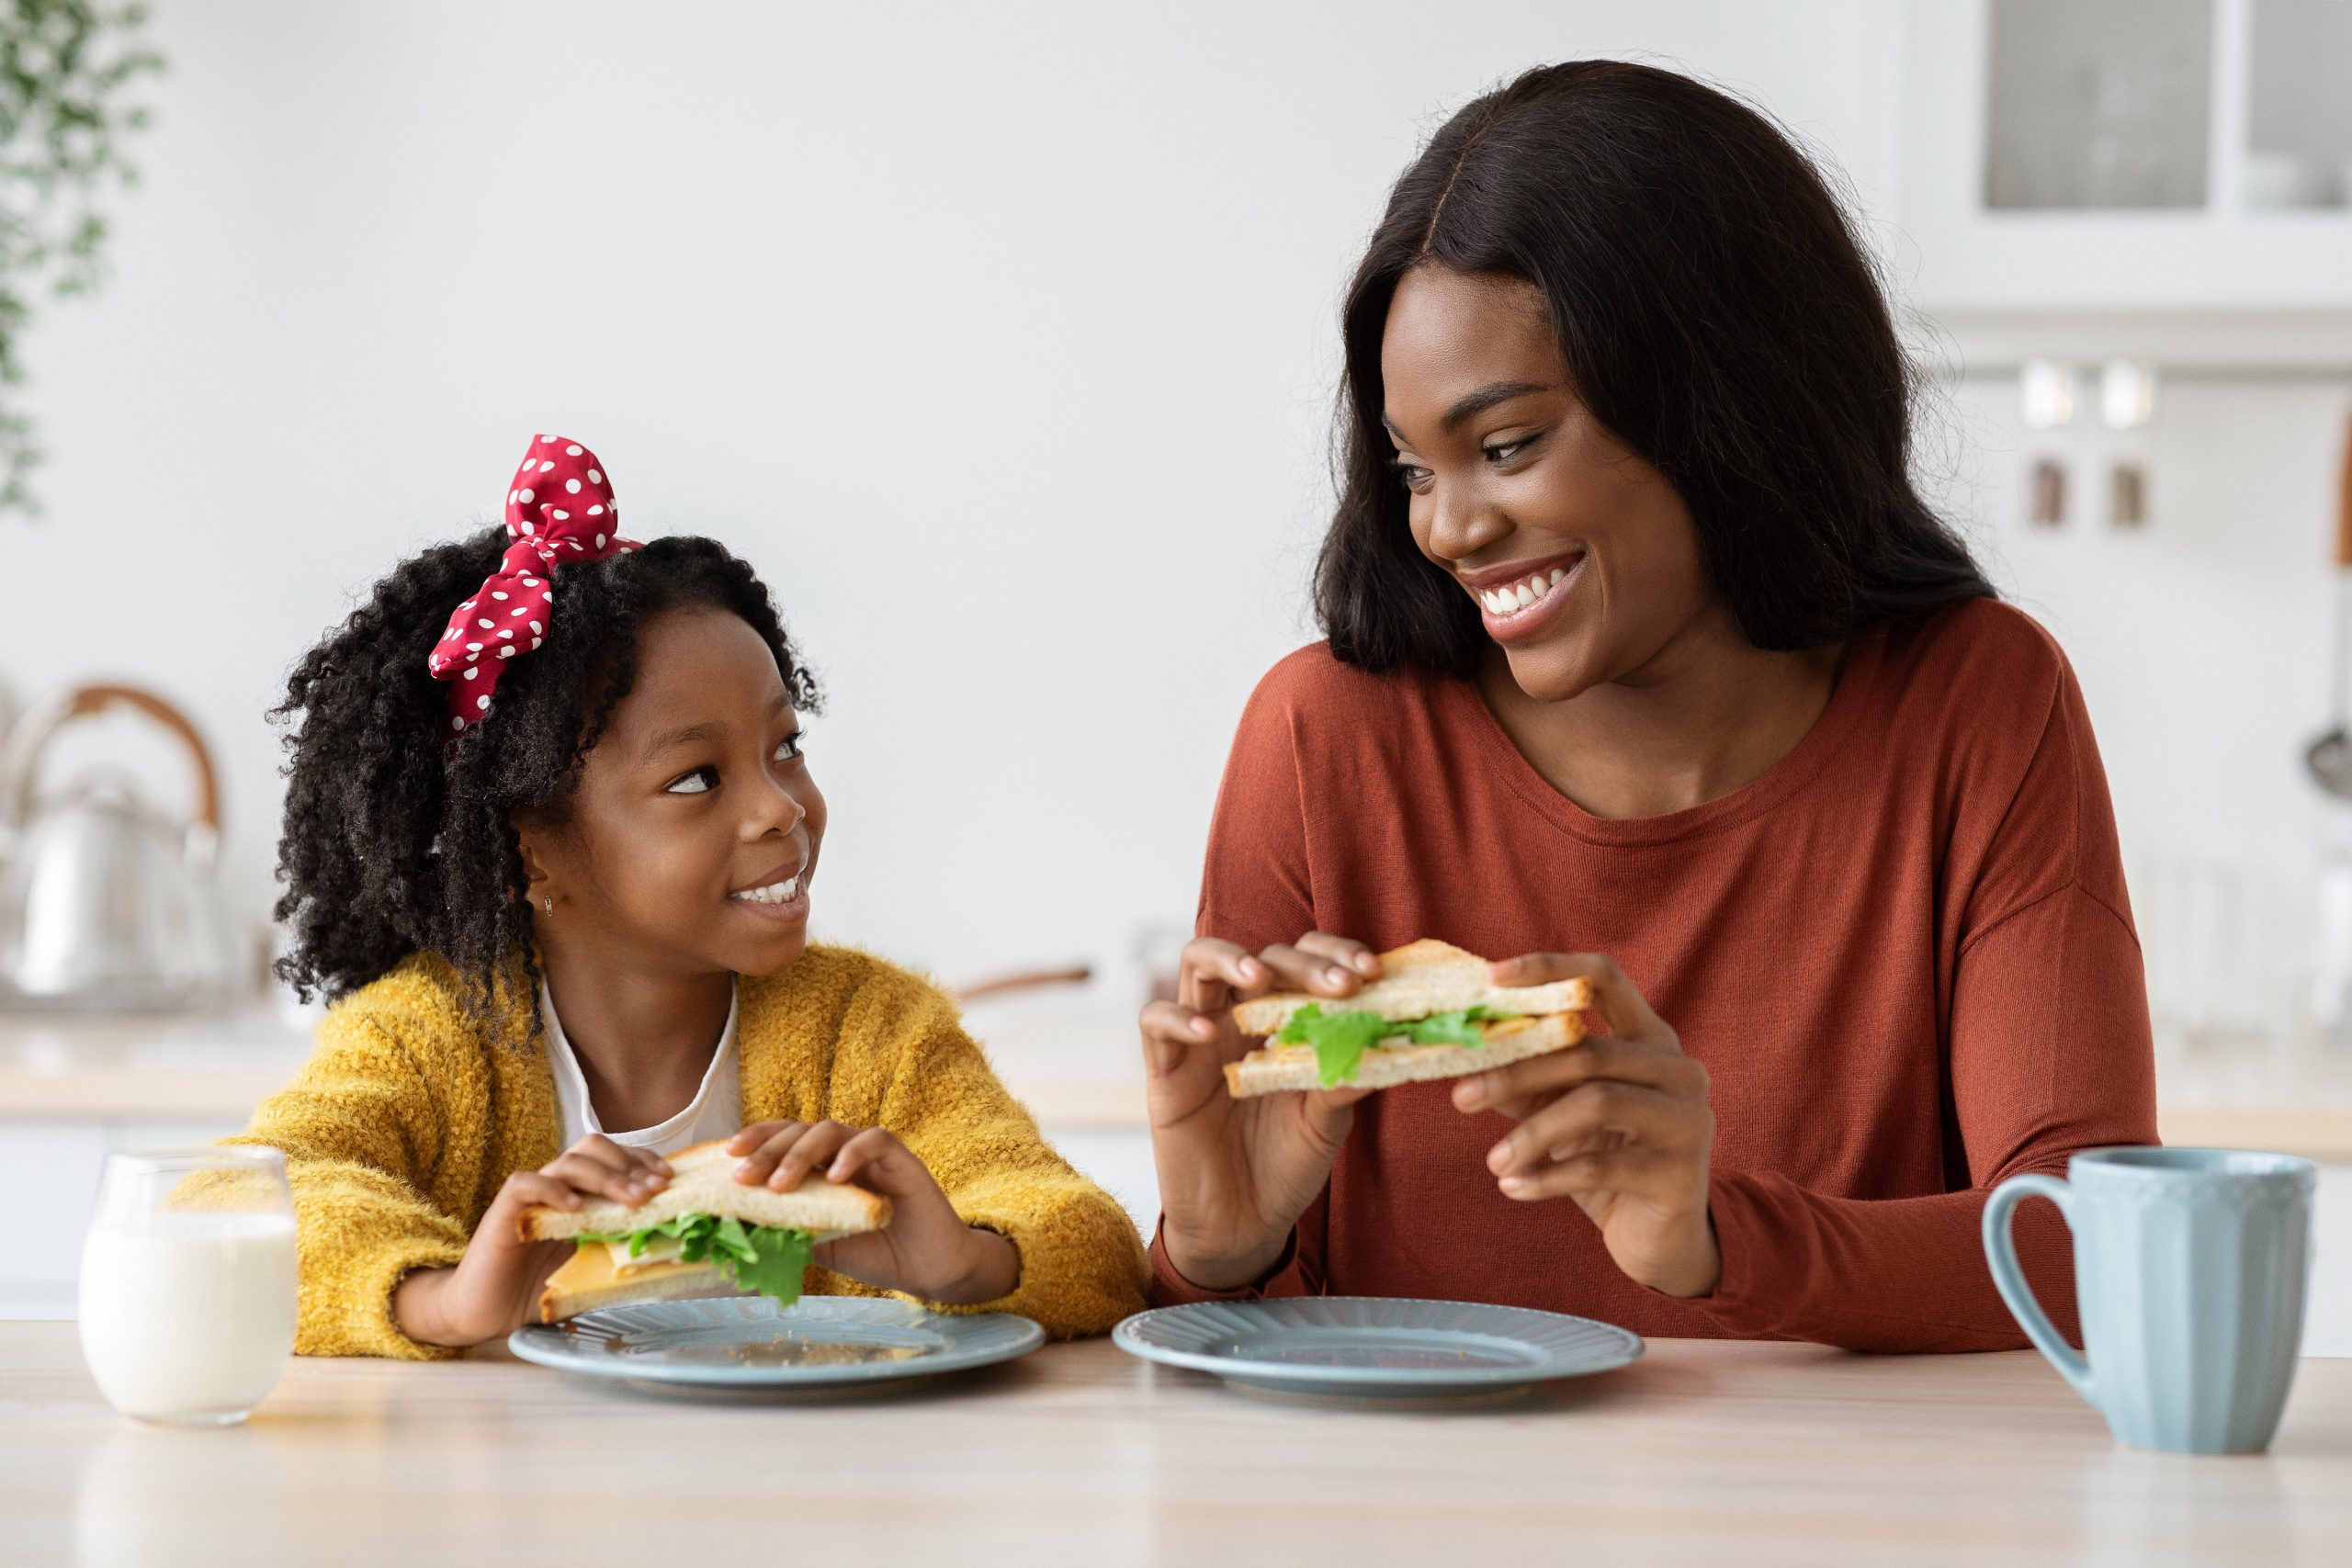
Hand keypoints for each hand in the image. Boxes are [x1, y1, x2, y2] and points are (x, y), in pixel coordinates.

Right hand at [393, 1135, 670, 1346]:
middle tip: (655, 1190)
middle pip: (593, 1149)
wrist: (483, 1313)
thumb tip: (668, 1254)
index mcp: (578, 1196)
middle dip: (629, 1164)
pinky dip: (553, 1189)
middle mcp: (555, 1188)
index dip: (642, 1161)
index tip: (668, 1179)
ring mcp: (530, 1198)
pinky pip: (525, 1184)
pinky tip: (576, 1207)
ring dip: (605, 1176)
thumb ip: (619, 1254)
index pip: (613, 1157)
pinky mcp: (503, 1212)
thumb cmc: (536, 1291)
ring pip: (567, 1162)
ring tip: (632, 1200)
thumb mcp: (591, 1270)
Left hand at [725, 1121, 1017, 1304]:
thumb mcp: (819, 1243)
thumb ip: (789, 1228)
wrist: (927, 1268)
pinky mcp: (901, 1159)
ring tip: (781, 1183)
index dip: (755, 1140)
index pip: (782, 1138)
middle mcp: (842, 1152)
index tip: (727, 1157)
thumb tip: (736, 1227)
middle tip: (744, 1176)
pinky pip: (874, 1141)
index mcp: (820, 1166)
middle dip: (768, 1150)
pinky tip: (835, 1176)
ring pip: (830, 1131)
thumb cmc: (874, 1252)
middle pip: (799, 1131)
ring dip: (800, 1154)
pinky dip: (852, 1154)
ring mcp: (871, 1153)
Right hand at [1140, 932, 1384, 1290]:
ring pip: (1197, 964)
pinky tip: (1207, 1034)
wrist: (1242, 1228)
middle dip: (1300, 963)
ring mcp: (1200, 1040)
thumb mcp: (1325, 1124)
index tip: (1372, 972)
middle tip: (1337, 985)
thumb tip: (1382, 1040)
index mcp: (1282, 1024)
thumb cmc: (1285, 1168)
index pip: (1304, 961)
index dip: (1334, 955)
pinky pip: (1154, 1022)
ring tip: (1260, 977)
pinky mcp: (1164, 1072)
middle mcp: (1240, 1020)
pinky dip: (1177, 1018)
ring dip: (1229, 959)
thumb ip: (1344, 1080)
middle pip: (1260, 956)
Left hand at [1450, 953, 1718, 1296]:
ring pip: (1596, 1103)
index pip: (1604, 978)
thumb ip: (1526, 1078)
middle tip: (1460, 1098)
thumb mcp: (1560, 1113)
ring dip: (1532, 1134)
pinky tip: (1514, 1188)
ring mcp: (1688, 1118)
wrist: (1657, 1238)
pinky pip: (1600, 1166)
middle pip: (1588, 1051)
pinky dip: (1546, 1177)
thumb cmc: (1604, 1161)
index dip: (1549, 969)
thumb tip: (1464, 1053)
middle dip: (1516, 1073)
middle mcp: (1679, 1069)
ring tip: (1493, 1162)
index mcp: (1650, 1038)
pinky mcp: (1680, 1172)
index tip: (1490, 977)